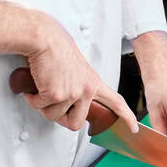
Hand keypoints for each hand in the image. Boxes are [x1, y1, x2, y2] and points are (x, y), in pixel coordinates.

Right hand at [22, 13, 138, 134]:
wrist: (44, 38)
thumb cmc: (57, 49)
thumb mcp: (77, 68)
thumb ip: (78, 85)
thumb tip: (69, 100)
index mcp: (93, 82)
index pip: (116, 102)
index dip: (126, 116)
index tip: (133, 128)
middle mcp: (86, 89)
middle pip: (76, 123)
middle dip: (60, 118)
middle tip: (52, 105)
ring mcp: (72, 93)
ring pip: (54, 116)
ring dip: (43, 106)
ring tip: (43, 87)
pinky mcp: (56, 94)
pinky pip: (40, 107)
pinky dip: (33, 99)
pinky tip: (35, 86)